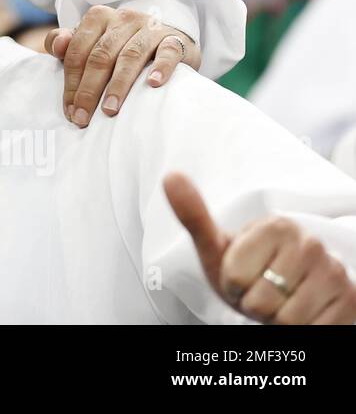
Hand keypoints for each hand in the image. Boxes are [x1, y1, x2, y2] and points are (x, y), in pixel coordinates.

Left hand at [44, 5, 199, 127]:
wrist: (167, 37)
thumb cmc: (121, 45)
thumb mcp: (92, 41)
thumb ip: (67, 43)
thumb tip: (57, 47)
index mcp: (98, 17)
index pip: (78, 51)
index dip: (71, 82)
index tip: (70, 111)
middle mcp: (123, 19)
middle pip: (101, 55)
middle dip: (89, 89)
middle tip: (83, 117)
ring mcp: (150, 28)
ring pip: (130, 56)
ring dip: (118, 85)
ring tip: (110, 110)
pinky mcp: (175, 39)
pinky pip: (168, 52)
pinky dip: (160, 67)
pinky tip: (152, 84)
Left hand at [165, 172, 355, 323]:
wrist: (290, 295)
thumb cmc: (248, 272)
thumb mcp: (218, 249)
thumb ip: (195, 217)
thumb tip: (171, 177)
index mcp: (276, 226)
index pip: (233, 276)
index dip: (232, 284)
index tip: (243, 275)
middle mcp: (310, 244)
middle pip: (259, 301)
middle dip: (255, 304)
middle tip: (264, 291)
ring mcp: (334, 272)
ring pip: (285, 321)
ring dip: (277, 320)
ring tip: (282, 302)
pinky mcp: (350, 302)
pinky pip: (311, 332)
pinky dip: (301, 330)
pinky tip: (304, 314)